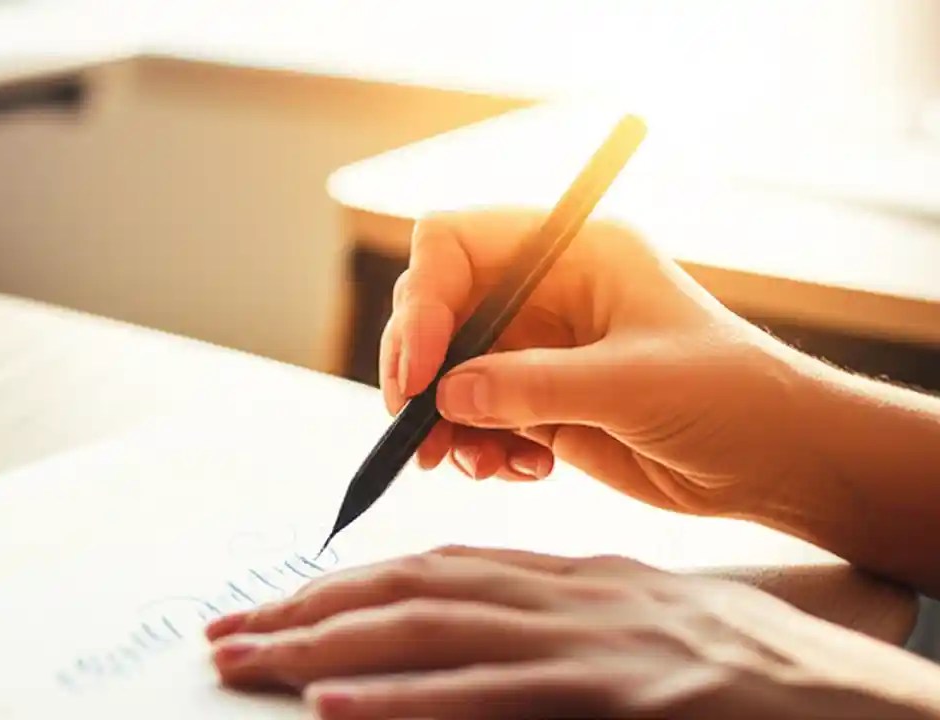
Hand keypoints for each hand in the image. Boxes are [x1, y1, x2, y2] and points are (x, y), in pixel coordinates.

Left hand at [206, 546, 939, 718]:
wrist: (868, 700)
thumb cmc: (757, 681)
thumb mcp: (645, 645)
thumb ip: (555, 649)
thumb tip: (463, 669)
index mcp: (578, 582)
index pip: (441, 569)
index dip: (351, 584)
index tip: (282, 606)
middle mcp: (576, 595)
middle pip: (416, 589)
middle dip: (309, 611)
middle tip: (226, 635)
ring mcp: (600, 643)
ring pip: (437, 628)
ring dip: (328, 646)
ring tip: (248, 663)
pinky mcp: (630, 696)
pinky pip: (496, 696)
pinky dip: (408, 700)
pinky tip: (339, 705)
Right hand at [382, 210, 820, 516]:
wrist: (777, 461)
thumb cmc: (730, 396)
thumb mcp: (632, 384)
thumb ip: (533, 387)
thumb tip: (445, 398)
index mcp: (570, 253)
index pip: (457, 245)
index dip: (426, 300)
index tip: (422, 370)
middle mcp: (543, 292)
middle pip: (438, 308)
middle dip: (421, 369)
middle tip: (417, 428)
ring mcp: (537, 348)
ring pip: (447, 371)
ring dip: (442, 420)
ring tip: (471, 463)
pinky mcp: (538, 401)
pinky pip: (472, 416)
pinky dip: (474, 446)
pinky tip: (516, 470)